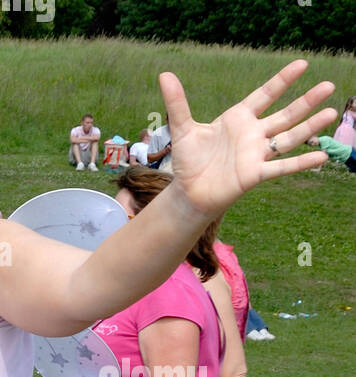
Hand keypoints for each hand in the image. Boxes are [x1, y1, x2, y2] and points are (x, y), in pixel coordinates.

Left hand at [160, 60, 335, 217]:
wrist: (188, 192)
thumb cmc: (188, 161)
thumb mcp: (182, 129)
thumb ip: (177, 103)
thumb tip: (165, 74)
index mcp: (238, 119)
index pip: (264, 95)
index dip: (282, 81)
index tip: (301, 64)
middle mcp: (252, 134)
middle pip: (285, 115)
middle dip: (306, 101)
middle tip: (329, 85)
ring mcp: (256, 154)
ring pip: (289, 138)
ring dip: (309, 127)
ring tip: (331, 112)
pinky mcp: (254, 174)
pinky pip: (281, 167)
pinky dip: (300, 163)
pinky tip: (321, 157)